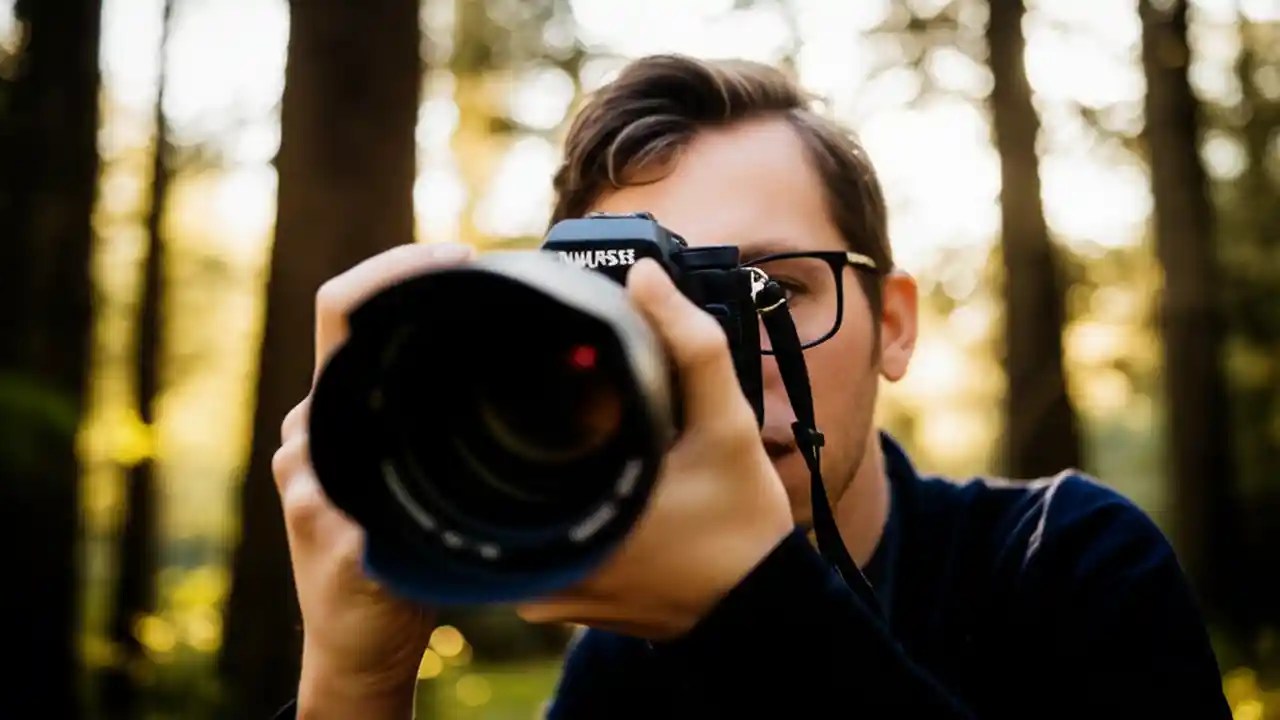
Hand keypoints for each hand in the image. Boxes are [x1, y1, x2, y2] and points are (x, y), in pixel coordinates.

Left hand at [274, 242, 476, 718]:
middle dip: (421, 290)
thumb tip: (351, 482)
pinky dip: (420, 365)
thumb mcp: (376, 562)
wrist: (356, 645)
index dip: (393, 272)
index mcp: (325, 435)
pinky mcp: (340, 450)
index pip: (342, 314)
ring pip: (376, 353)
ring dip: (424, 328)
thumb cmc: (366, 607)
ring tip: (483, 318)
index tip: (454, 258)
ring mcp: (326, 435)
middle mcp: (316, 424)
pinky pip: (378, 386)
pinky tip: (462, 371)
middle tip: (485, 278)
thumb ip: (364, 516)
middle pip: (362, 319)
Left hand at [515, 258, 793, 639]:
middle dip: (532, 432)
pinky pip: (528, 539)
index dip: (519, 396)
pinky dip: (548, 508)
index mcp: (585, 517)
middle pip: (502, 468)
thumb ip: (694, 348)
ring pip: (508, 505)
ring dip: (535, 471)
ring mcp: (547, 591)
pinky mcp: (554, 600)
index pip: (512, 438)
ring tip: (575, 444)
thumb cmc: (743, 520)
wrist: (758, 606)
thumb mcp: (729, 426)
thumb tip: (645, 276)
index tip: (539, 372)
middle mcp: (552, 562)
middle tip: (571, 411)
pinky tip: (583, 486)